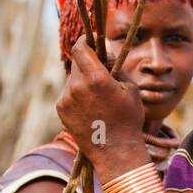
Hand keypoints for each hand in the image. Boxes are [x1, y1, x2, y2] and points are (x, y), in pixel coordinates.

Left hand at [56, 37, 145, 162]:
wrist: (115, 152)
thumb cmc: (129, 119)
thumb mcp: (130, 88)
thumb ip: (114, 65)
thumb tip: (104, 49)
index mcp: (95, 78)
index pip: (80, 48)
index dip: (85, 41)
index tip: (90, 42)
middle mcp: (76, 86)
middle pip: (77, 63)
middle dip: (87, 63)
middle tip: (100, 73)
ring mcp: (66, 99)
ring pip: (72, 79)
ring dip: (82, 81)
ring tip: (98, 98)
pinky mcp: (61, 110)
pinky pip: (68, 94)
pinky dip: (77, 95)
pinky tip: (91, 109)